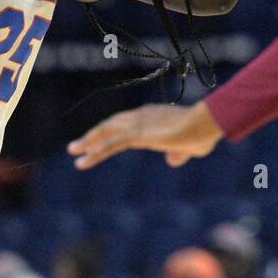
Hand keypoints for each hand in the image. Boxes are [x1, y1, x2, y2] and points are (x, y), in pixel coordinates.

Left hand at [68, 100, 223, 169]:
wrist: (205, 125)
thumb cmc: (202, 134)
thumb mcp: (190, 148)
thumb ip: (179, 153)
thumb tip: (171, 161)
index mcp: (153, 116)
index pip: (127, 123)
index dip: (113, 131)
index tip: (102, 140)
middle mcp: (142, 116)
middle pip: (112, 124)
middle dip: (94, 134)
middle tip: (77, 145)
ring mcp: (137, 124)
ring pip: (106, 132)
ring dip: (88, 141)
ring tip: (73, 151)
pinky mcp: (136, 135)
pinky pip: (109, 144)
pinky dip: (94, 152)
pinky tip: (82, 161)